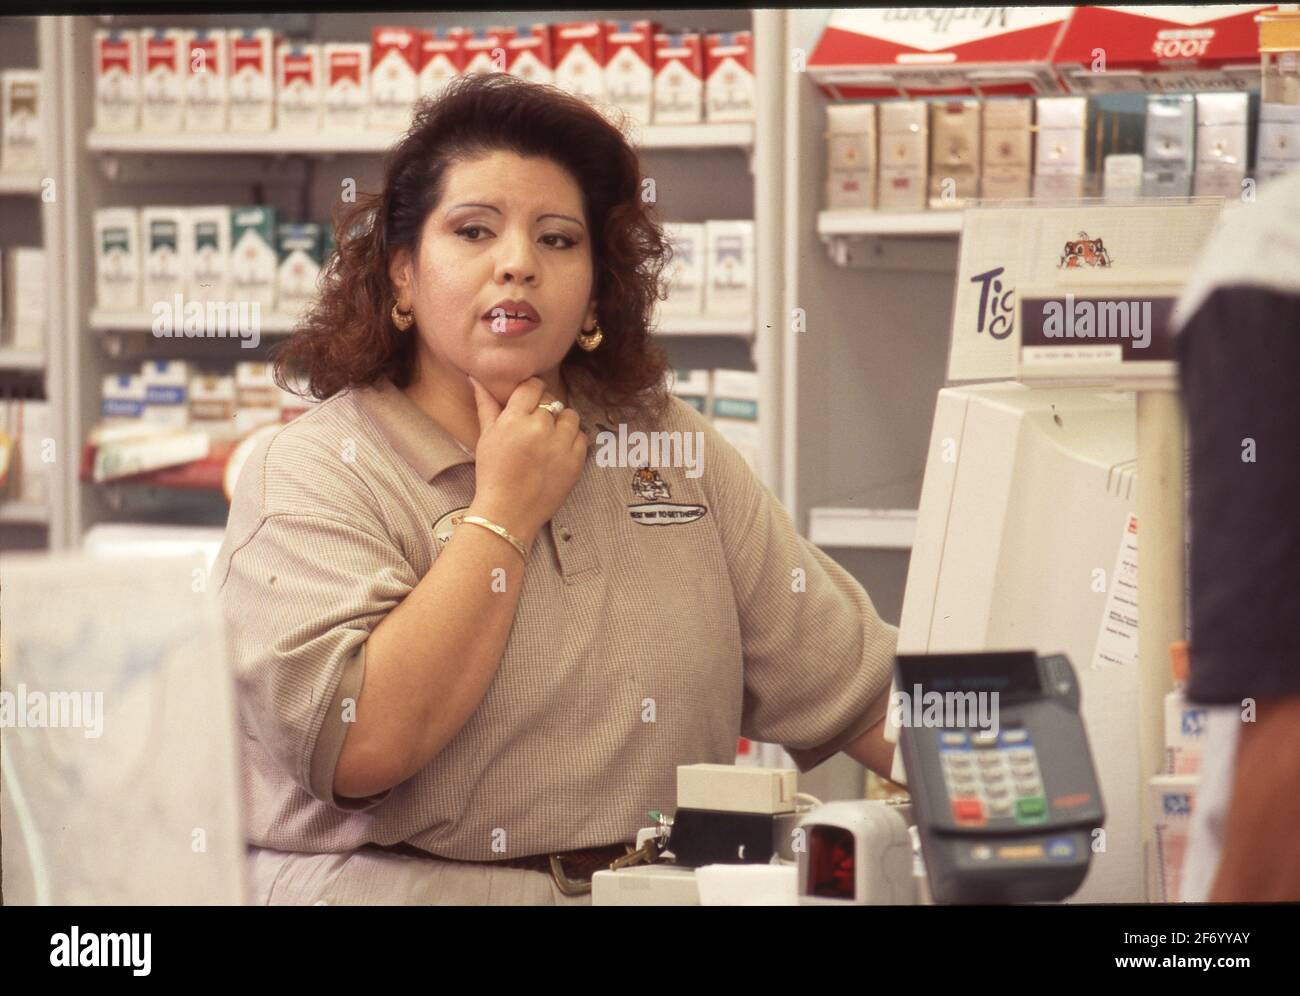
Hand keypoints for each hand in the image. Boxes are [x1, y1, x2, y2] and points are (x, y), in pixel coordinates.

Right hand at [468, 376, 587, 546]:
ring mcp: (561, 445)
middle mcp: (539, 428)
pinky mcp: (576, 462)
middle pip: (552, 400)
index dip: (531, 392)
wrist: (508, 513)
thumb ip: (486, 406)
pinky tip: (558, 452)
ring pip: (570, 416)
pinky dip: (572, 441)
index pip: (533, 386)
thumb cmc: (493, 474)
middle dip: (544, 410)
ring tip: (548, 439)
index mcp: (514, 420)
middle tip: (535, 427)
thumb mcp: (486, 437)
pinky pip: (582, 437)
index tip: (529, 402)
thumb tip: (478, 379)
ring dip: (561, 423)